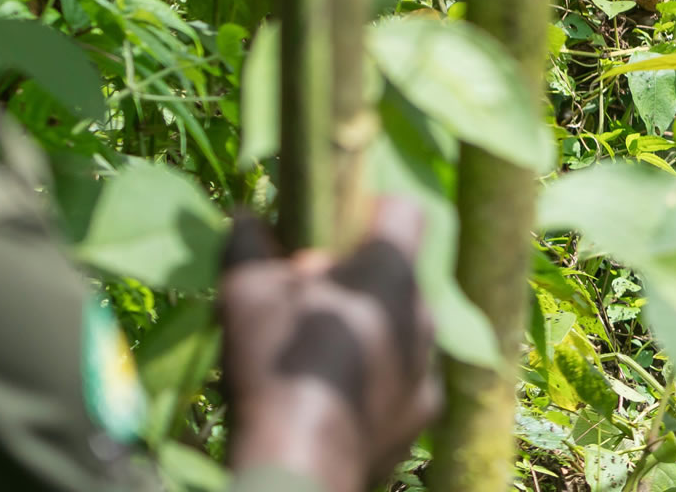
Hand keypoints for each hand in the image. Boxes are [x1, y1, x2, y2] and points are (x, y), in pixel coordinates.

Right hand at [219, 197, 441, 491]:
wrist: (301, 467)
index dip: (368, 210)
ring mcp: (430, 363)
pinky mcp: (426, 408)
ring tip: (319, 352)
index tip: (331, 232)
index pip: (404, 209)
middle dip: (359, 278)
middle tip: (309, 301)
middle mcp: (423, 311)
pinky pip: (404, 374)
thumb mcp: (245, 294)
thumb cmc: (275, 367)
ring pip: (402, 323)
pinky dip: (378, 374)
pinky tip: (338, 393)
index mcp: (390, 271)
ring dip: (370, 326)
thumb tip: (247, 216)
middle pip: (397, 273)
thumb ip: (250, 244)